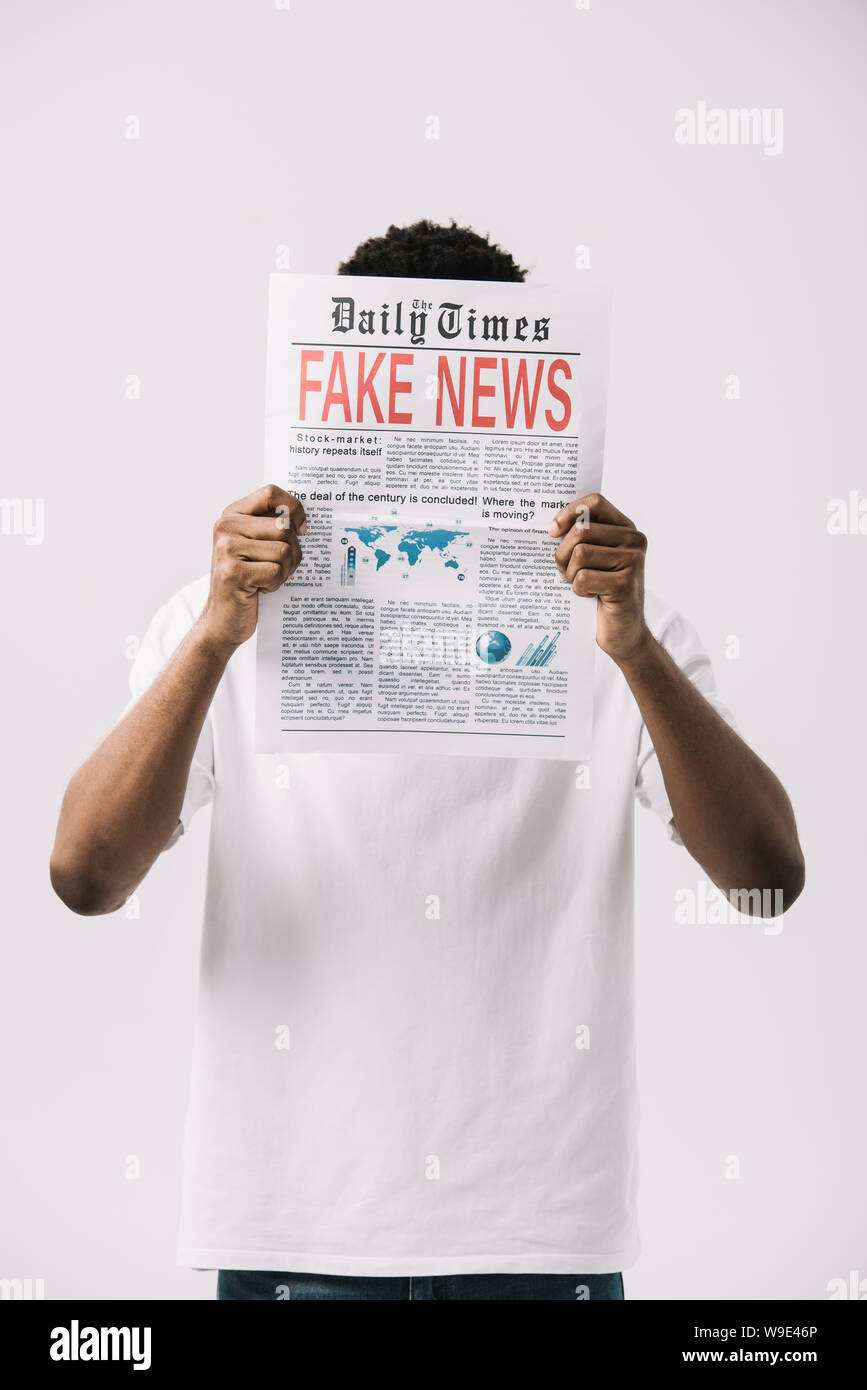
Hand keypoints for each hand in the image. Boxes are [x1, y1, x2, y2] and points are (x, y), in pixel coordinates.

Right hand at [198, 484, 305, 651]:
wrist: (222, 619)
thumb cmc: (248, 581)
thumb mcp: (257, 547)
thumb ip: (272, 527)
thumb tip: (302, 518)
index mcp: (233, 515)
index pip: (270, 493)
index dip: (294, 508)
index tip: (301, 529)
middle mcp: (225, 527)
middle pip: (283, 527)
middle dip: (292, 551)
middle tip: (279, 567)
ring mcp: (226, 549)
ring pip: (284, 550)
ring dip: (285, 570)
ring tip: (268, 579)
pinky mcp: (232, 573)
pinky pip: (276, 571)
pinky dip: (275, 584)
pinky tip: (260, 589)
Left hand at [548, 492, 648, 663]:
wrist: (622, 633)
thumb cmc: (600, 593)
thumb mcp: (591, 559)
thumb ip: (580, 537)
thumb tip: (551, 526)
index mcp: (625, 528)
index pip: (595, 502)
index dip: (569, 512)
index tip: (552, 530)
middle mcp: (634, 540)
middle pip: (582, 530)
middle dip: (563, 553)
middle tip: (563, 571)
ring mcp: (633, 561)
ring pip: (580, 553)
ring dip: (570, 574)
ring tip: (577, 584)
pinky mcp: (626, 584)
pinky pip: (583, 578)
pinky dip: (578, 590)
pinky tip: (589, 597)